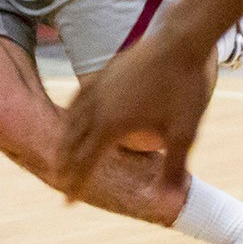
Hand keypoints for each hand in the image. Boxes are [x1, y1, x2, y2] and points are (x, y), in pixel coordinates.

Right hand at [58, 16, 217, 198]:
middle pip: (72, 140)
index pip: (86, 160)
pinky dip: (73, 111)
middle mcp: (98, 106)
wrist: (181, 41)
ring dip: (64, 137)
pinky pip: (80, 96)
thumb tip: (172, 200)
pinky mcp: (106, 71)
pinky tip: (76, 112)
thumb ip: (173, 167)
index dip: (77, 183)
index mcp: (112, 124)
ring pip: (72, 116)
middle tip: (59, 180)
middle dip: (64, 162)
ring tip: (61, 151)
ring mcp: (99, 85)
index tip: (67, 202)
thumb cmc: (183, 87)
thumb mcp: (183, 133)